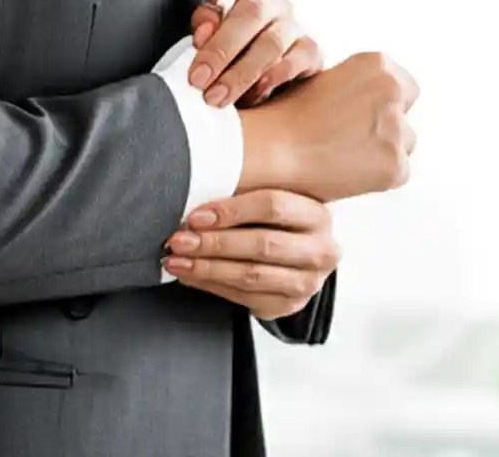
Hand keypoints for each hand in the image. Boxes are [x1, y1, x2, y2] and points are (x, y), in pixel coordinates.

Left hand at [162, 189, 339, 319]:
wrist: (296, 254)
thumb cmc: (275, 220)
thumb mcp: (270, 198)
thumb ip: (241, 192)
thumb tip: (194, 194)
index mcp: (317, 215)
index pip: (273, 206)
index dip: (231, 211)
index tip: (196, 216)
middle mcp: (321, 251)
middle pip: (263, 245)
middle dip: (214, 244)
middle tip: (179, 241)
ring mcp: (308, 282)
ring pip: (252, 276)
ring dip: (207, 269)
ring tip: (177, 261)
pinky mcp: (289, 305)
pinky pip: (245, 298)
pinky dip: (212, 286)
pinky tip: (190, 276)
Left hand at [188, 0, 322, 107]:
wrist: (267, 84)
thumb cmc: (232, 56)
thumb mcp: (209, 39)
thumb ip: (204, 28)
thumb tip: (203, 33)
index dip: (212, 14)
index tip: (195, 42)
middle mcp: (274, 4)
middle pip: (252, 13)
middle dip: (222, 49)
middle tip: (199, 81)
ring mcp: (295, 26)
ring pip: (272, 42)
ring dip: (243, 72)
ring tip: (219, 97)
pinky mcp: (312, 51)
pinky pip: (298, 59)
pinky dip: (275, 76)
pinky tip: (256, 94)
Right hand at [238, 52, 418, 201]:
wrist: (271, 149)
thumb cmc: (285, 116)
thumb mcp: (325, 80)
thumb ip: (356, 87)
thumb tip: (371, 104)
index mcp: (377, 65)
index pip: (402, 85)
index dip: (382, 102)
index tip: (363, 115)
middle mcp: (394, 91)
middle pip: (406, 112)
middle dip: (388, 124)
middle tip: (356, 139)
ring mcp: (398, 130)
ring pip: (404, 143)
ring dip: (384, 150)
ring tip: (344, 157)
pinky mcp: (396, 165)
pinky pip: (398, 172)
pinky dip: (377, 177)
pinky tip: (345, 172)